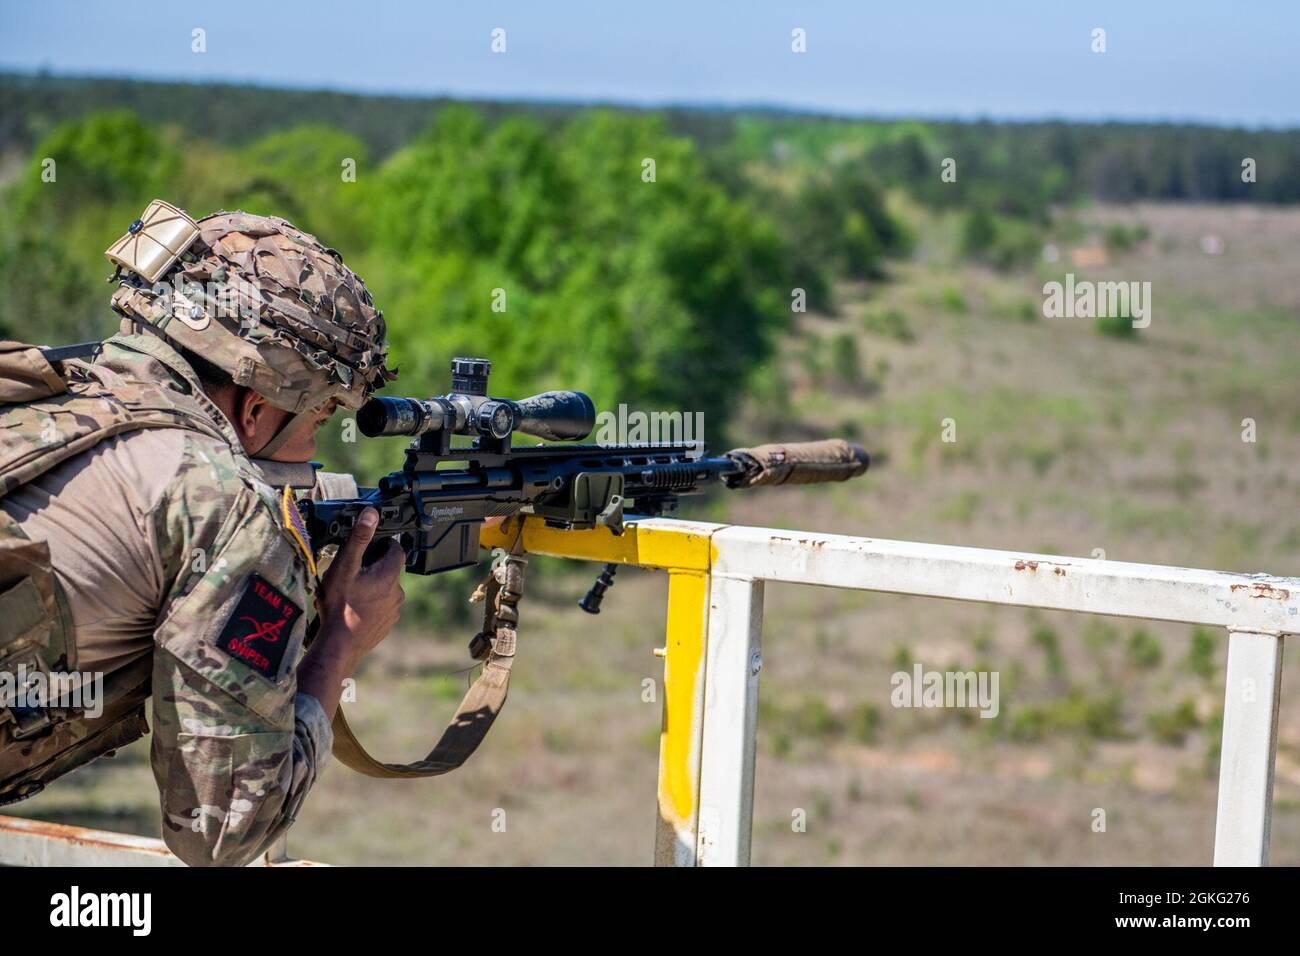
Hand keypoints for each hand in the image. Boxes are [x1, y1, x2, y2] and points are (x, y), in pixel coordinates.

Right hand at [315, 507, 404, 669]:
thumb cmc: (340, 606)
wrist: (339, 645)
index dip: (384, 543)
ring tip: (352, 589)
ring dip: (373, 585)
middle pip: (390, 570)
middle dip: (375, 565)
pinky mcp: (387, 625)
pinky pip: (382, 607)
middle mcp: (397, 592)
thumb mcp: (345, 567)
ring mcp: (393, 611)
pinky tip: (355, 607)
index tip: (371, 543)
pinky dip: (372, 604)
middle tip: (354, 567)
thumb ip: (359, 539)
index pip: (396, 550)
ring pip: (386, 589)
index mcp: (390, 575)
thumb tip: (370, 515)